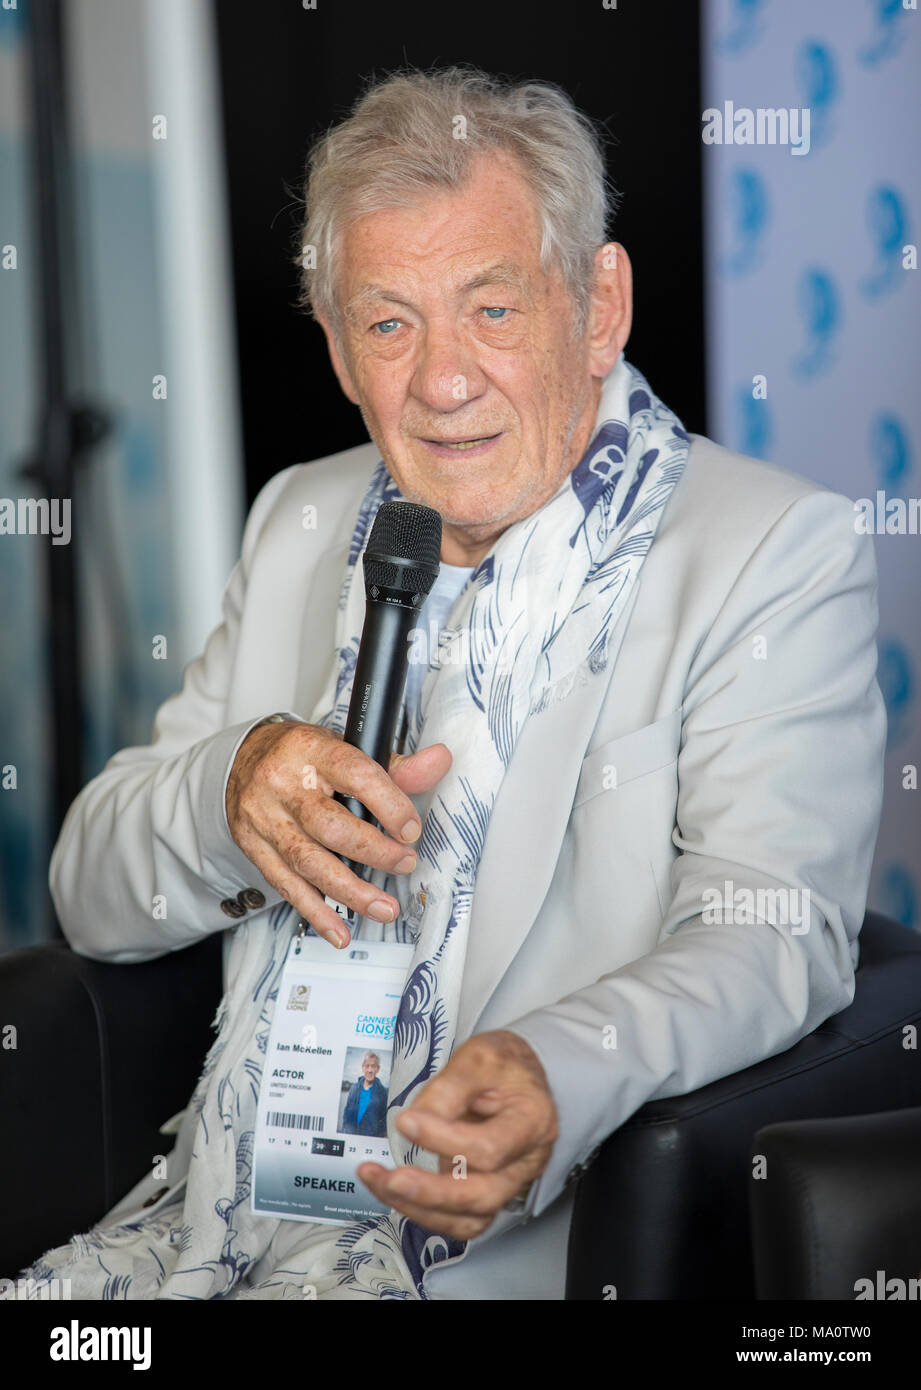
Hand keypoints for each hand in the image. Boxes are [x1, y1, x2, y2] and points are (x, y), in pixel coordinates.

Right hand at [225, 720, 451, 946]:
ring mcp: (265, 818)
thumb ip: (395, 765)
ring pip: (308, 862)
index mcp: (310, 749)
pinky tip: (339, 930)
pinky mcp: (254, 847)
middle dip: (374, 852)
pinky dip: (316, 912)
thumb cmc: (302, 756)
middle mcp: (283, 783)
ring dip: (350, 892)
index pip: (354, 775)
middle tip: (405, 864)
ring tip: (384, 907)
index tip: (411, 829)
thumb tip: (438, 763)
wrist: (242, 760)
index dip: (389, 805)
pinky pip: (286, 885)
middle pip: (330, 826)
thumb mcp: (344, 747)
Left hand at [358, 1030, 558, 1240]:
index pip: (490, 1148)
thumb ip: (448, 1088)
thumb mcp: (479, 1057)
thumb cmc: (503, 1064)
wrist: (514, 1073)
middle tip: (392, 1176)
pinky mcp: (484, 1193)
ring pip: (468, 1218)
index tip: (406, 1121)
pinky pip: (456, 1220)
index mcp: (532, 1122)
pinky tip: (390, 1188)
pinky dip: (421, 1211)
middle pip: (482, 1196)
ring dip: (418, 1206)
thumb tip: (412, 1121)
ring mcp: (507, 1183)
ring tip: (378, 1180)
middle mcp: (526, 1161)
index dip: (444, 1140)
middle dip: (431, 1192)